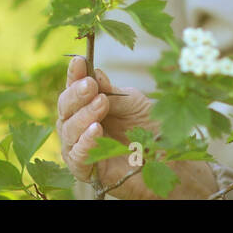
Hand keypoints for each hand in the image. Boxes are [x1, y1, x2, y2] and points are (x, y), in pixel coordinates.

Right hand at [56, 55, 216, 198]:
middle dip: (76, 95)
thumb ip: (113, 92)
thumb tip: (94, 73)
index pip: (74, 89)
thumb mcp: (135, 104)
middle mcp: (80, 125)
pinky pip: (76, 157)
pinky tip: (95, 129)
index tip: (79, 62)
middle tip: (90, 86)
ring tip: (101, 105)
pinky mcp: (86, 171)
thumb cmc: (149, 128)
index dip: (74, 75)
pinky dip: (84, 142)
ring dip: (82, 116)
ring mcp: (81, 148)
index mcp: (90, 105)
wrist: (168, 159)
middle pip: (65, 109)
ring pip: (67, 131)